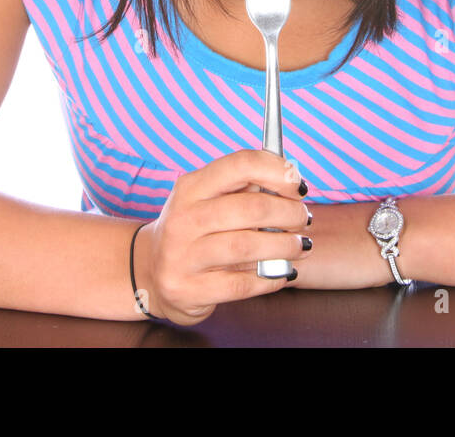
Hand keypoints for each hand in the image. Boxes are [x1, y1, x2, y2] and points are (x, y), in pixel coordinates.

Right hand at [133, 149, 311, 325]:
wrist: (151, 273)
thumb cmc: (195, 231)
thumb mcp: (207, 202)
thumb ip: (244, 191)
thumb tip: (291, 184)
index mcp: (190, 187)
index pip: (240, 164)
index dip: (277, 171)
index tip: (299, 186)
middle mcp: (183, 218)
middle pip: (250, 208)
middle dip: (288, 213)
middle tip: (304, 219)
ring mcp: (181, 255)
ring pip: (247, 246)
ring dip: (284, 246)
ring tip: (299, 246)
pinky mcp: (187, 289)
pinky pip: (241, 284)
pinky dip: (270, 278)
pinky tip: (283, 273)